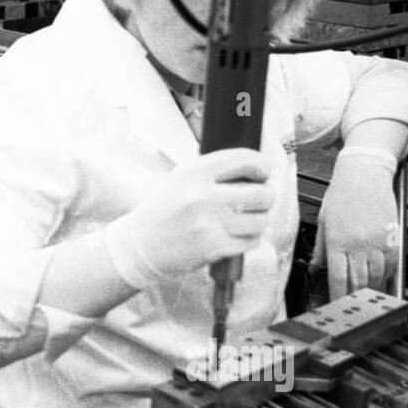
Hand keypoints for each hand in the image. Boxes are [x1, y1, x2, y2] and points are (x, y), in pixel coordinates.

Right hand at [102, 148, 274, 287]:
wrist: (141, 245)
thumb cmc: (165, 209)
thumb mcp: (182, 178)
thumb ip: (214, 171)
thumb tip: (257, 166)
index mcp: (194, 172)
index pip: (244, 159)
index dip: (262, 165)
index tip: (265, 171)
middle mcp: (202, 195)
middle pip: (260, 193)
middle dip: (267, 196)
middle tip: (261, 198)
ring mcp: (209, 224)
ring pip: (260, 219)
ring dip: (260, 219)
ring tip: (248, 218)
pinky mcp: (214, 248)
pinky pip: (251, 241)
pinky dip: (250, 238)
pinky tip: (237, 235)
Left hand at [311, 149, 398, 299]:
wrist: (364, 174)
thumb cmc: (341, 195)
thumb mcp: (324, 220)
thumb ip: (321, 248)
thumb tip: (315, 268)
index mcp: (336, 242)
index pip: (337, 279)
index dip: (337, 298)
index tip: (336, 307)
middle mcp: (357, 245)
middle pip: (358, 283)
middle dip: (355, 298)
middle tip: (352, 307)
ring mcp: (376, 242)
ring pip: (376, 277)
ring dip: (372, 289)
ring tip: (367, 296)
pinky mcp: (392, 237)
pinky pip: (391, 265)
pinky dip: (386, 275)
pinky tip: (381, 279)